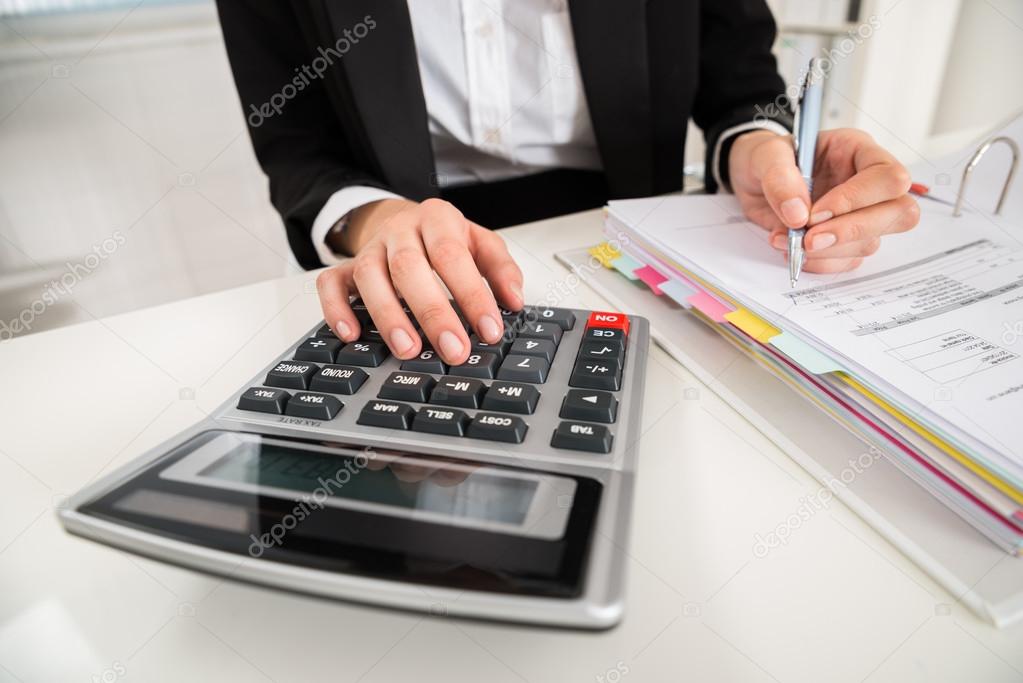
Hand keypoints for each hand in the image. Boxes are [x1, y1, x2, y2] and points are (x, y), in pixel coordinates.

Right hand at [315, 198, 523, 364]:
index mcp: (437, 219)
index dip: (472, 294)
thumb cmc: (446, 240)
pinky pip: (331, 285)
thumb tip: (515, 300)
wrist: (405, 222)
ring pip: (370, 277)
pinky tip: (353, 335)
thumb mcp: (481, 244)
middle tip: (453, 350)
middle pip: (410, 268)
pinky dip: (337, 310)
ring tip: (408, 350)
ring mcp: (369, 249)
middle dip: (433, 313)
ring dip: (389, 316)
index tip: (489, 330)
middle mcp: (399, 231)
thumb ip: (501, 269)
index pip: (452, 256)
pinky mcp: (345, 268)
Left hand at [729, 128, 919, 272]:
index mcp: (858, 151)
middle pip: (899, 213)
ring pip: (871, 242)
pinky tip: (792, 249)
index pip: (888, 177)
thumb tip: (798, 215)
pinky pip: (847, 261)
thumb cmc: (767, 158)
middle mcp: (868, 183)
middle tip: (810, 239)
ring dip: (828, 250)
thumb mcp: (765, 155)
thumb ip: (779, 178)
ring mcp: (860, 214)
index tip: (816, 213)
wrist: (752, 179)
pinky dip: (819, 262)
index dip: (857, 199)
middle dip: (852, 231)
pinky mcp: (845, 240)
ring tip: (786, 239)